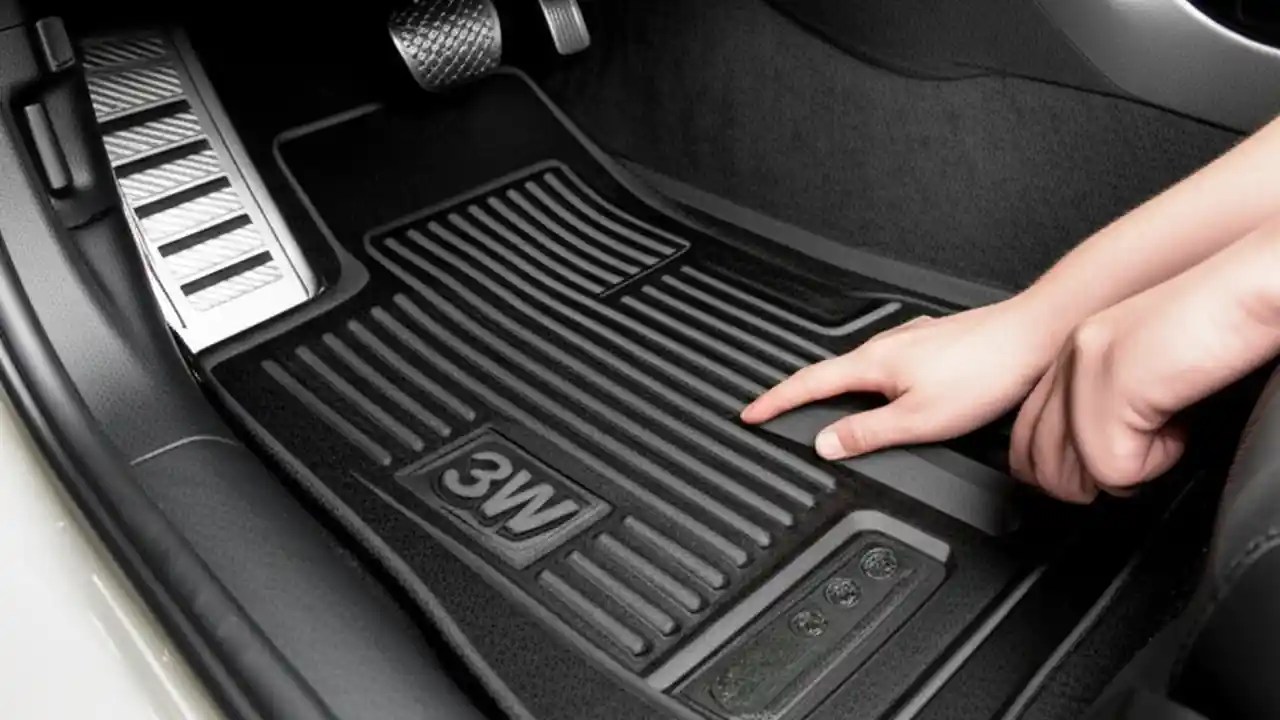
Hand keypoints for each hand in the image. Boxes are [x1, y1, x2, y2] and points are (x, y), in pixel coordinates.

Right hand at [741, 298, 1065, 459]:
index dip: (774, 402)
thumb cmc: (985, 373)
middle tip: (774, 410)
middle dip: (797, 393)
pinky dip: (868, 380)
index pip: (808, 384)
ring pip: (858, 366)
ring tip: (819, 404)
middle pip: (828, 372)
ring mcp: (910, 340)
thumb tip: (826, 443)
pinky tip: (883, 388)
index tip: (749, 413)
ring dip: (834, 386)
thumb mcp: (920, 419)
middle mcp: (886, 345)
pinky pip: (885, 362)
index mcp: (873, 364)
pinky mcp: (933, 341)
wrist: (1034, 335)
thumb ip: (867, 433)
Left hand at [1010, 222, 1279, 501]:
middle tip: (1156, 445)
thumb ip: (1122, 413)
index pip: (1028, 437)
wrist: (1269, 292)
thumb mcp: (1161, 384)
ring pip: (1072, 472)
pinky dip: (1159, 460)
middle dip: (1099, 476)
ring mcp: (1087, 363)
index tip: (1122, 462)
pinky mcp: (1113, 381)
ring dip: (1134, 466)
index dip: (1066, 472)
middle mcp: (1072, 352)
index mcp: (1079, 350)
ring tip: (1175, 426)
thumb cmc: (1233, 339)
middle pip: (1039, 463)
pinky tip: (1185, 421)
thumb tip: (1099, 475)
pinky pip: (1113, 470)